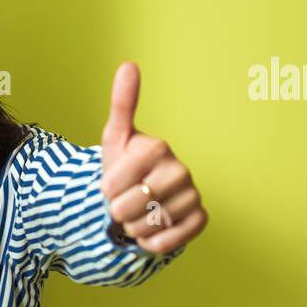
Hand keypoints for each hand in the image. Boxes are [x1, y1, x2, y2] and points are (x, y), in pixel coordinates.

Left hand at [99, 61, 206, 253]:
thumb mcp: (115, 138)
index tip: (109, 185)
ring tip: (137, 214)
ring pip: (148, 226)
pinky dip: (152, 242)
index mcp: (157, 147)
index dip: (107, 189)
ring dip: (133, 227)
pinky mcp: (200, 219)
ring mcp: (193, 195)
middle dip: (118, 210)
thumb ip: (122, 105)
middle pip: (131, 206)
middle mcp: (180, 169)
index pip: (114, 182)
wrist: (143, 197)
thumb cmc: (125, 167)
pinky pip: (168, 242)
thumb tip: (129, 64)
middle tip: (123, 201)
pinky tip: (151, 229)